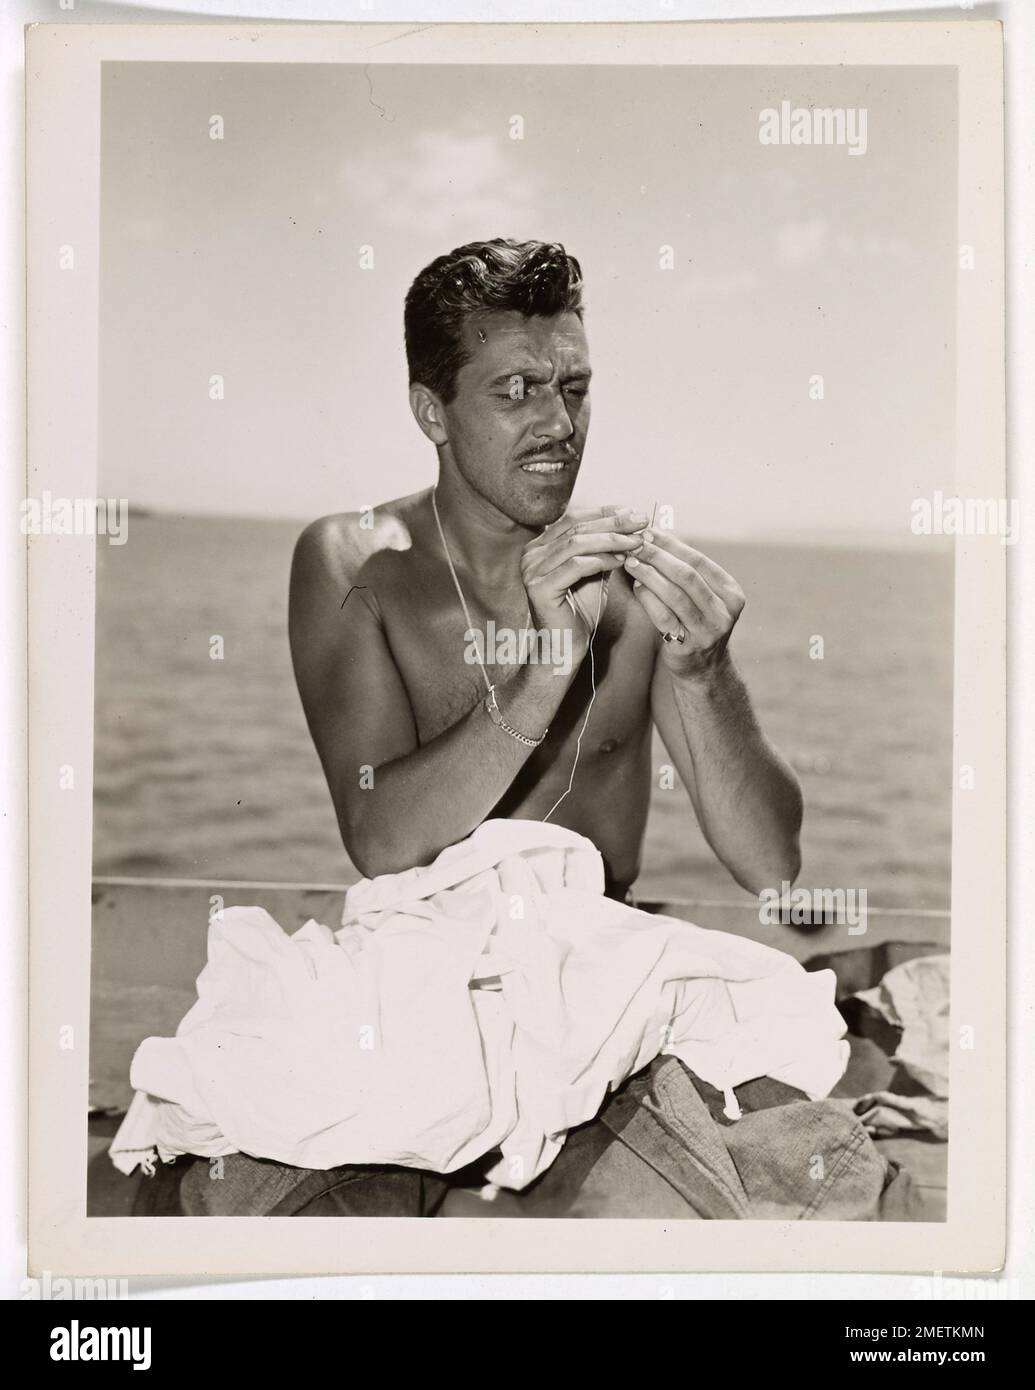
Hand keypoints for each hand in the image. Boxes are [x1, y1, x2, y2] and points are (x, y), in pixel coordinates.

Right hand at [520, 508, 647, 655]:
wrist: (565, 647)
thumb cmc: (580, 612)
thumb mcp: (594, 573)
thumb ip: (603, 550)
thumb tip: (629, 525)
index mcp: (541, 546)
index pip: (575, 518)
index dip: (606, 513)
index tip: (634, 512)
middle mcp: (532, 554)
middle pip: (577, 527)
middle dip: (613, 523)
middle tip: (641, 521)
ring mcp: (532, 570)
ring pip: (577, 543)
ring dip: (612, 540)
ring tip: (636, 541)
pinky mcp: (539, 587)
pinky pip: (576, 565)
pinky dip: (602, 560)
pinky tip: (622, 560)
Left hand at [623, 530, 745, 676]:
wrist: (703, 670)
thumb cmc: (696, 623)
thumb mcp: (702, 597)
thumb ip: (686, 571)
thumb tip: (654, 536)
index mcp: (731, 592)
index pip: (699, 561)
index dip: (672, 544)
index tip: (649, 532)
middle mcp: (724, 611)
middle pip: (687, 575)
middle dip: (658, 556)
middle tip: (634, 543)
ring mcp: (708, 631)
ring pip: (674, 595)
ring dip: (649, 575)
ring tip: (630, 561)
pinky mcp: (688, 647)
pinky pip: (663, 617)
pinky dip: (647, 598)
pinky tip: (635, 586)